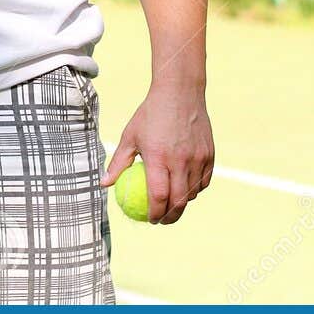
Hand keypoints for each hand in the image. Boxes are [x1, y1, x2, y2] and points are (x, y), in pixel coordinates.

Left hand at [101, 80, 213, 223]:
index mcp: (158, 157)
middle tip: (162, 221)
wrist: (180, 92)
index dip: (154, 214)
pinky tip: (186, 188)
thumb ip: (118, 162)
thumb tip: (104, 184)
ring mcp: (197, 158)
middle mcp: (180, 160)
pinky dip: (195, 189)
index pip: (158, 197)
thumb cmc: (150, 114)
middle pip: (178, 202)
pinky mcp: (209, 155)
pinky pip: (204, 181)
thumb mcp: (130, 136)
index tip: (149, 220)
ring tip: (172, 204)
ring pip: (192, 193)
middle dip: (170, 218)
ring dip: (182, 203)